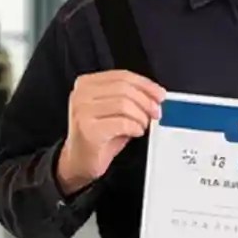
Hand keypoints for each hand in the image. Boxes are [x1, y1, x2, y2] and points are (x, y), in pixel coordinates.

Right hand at [57, 69, 165, 193]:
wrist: (79, 161)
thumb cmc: (98, 135)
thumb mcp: (112, 110)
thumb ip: (129, 97)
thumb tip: (154, 94)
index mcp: (86, 84)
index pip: (122, 76)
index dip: (145, 84)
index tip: (159, 94)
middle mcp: (81, 95)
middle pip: (124, 88)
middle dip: (146, 101)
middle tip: (155, 112)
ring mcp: (82, 112)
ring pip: (124, 104)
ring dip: (141, 116)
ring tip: (142, 124)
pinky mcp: (88, 130)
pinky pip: (122, 123)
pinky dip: (135, 127)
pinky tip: (135, 132)